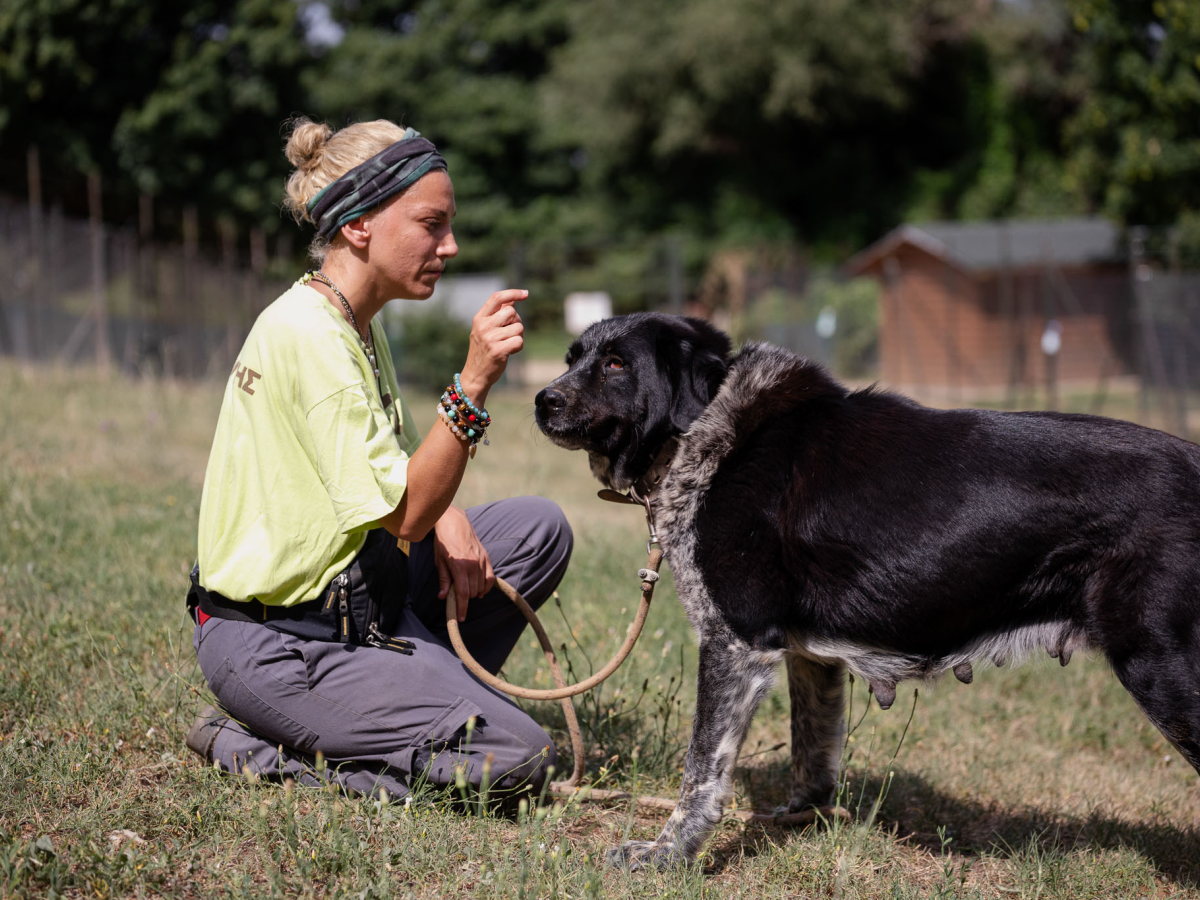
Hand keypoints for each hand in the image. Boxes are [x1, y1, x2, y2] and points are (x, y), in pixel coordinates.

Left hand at [433, 506, 494, 621]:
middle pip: (472, 592)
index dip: (461, 608)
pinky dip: (485, 587)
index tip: (460, 618)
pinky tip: (479, 591)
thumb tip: (443, 597)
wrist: (454, 522)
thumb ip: (443, 580)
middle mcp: (472, 565)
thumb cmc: (443, 541)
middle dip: (464, 599)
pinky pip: (490, 578)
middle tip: (456, 598)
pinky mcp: (486, 557)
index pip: (462, 593)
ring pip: (480, 586)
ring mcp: (481, 561)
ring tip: (465, 591)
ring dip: (473, 593)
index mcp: (459, 566)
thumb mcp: (439, 561)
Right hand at [459, 289, 526, 402]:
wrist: (475, 375)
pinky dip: (519, 347)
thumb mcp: (485, 329)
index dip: (513, 293)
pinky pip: (519, 341)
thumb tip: (512, 299)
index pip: (497, 298)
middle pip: (512, 312)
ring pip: (518, 327)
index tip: (525, 294)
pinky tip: (510, 352)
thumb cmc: (484, 351)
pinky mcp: (497, 351)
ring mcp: (490, 338)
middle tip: (510, 333)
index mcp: (479, 318)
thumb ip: (497, 314)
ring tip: (507, 344)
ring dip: (518, 336)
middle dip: (516, 321)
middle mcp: (483, 326)